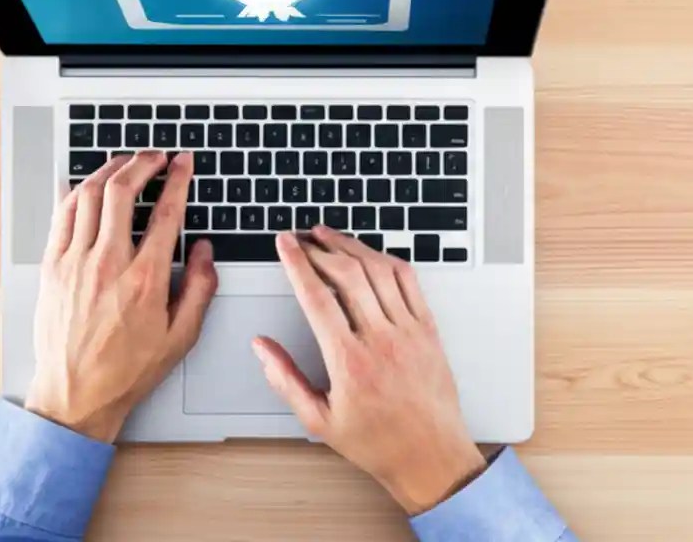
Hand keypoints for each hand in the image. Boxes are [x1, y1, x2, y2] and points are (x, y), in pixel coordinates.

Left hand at [26, 151, 217, 442]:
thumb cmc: (125, 371)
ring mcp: (74, 262)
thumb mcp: (181, 337)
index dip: (178, 178)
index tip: (183, 164)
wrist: (75, 395)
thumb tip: (203, 251)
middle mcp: (108, 264)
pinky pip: (62, 214)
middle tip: (156, 155)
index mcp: (145, 279)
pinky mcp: (52, 267)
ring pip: (89, 195)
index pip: (167, 212)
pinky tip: (88, 186)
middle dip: (143, 162)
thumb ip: (199, 289)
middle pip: (123, 190)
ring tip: (124, 162)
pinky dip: (77, 191)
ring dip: (109, 170)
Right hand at [255, 227, 485, 514]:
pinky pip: (410, 282)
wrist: (430, 456)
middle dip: (319, 249)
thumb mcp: (318, 420)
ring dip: (351, 247)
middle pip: (347, 275)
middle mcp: (381, 340)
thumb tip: (261, 346)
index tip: (284, 244)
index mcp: (349, 362)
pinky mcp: (429, 330)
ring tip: (329, 237)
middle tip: (301, 239)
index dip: (296, 263)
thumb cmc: (377, 443)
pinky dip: (386, 260)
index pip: (316, 297)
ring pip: (380, 271)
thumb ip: (285, 379)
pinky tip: (370, 255)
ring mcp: (409, 332)